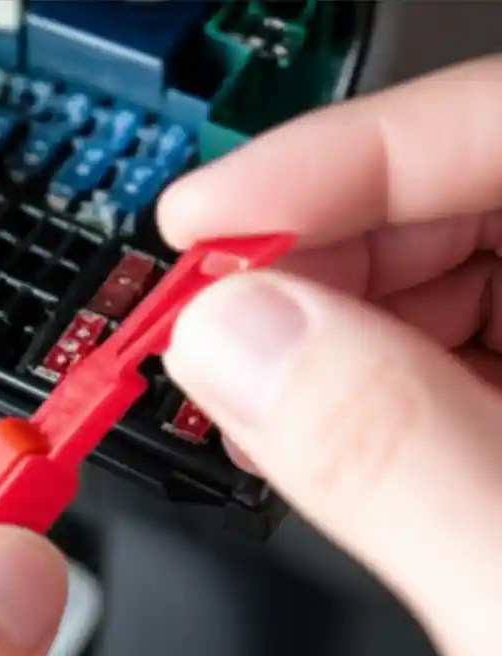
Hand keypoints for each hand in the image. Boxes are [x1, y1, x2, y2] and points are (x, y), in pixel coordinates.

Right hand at [158, 55, 501, 655]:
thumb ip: (401, 464)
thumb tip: (242, 340)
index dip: (367, 157)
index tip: (222, 219)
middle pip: (500, 196)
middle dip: (331, 245)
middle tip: (215, 316)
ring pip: (476, 273)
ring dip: (338, 314)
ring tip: (252, 379)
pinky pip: (470, 357)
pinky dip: (368, 377)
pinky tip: (316, 421)